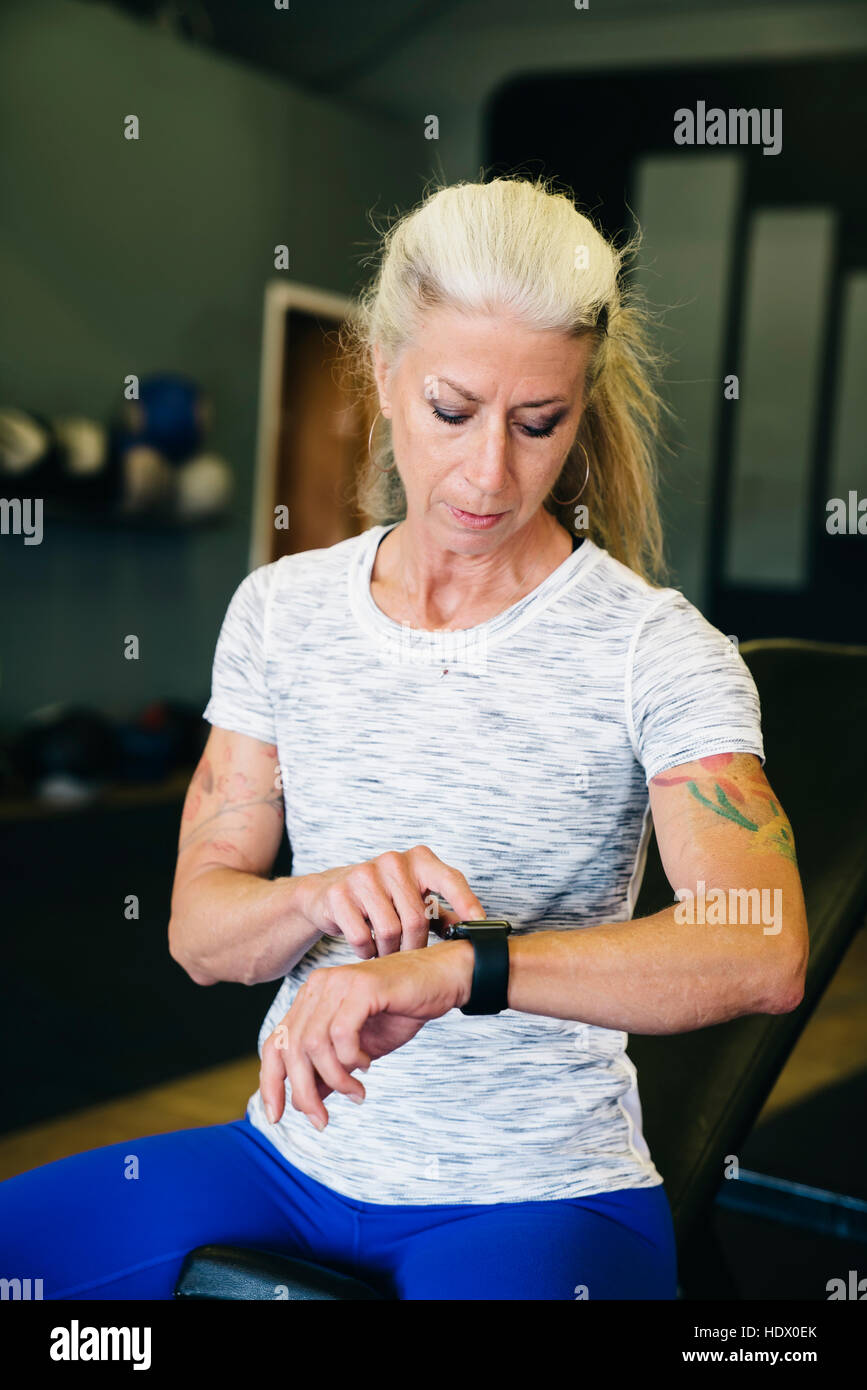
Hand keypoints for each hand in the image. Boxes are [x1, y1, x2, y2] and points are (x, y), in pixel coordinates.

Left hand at [259, 939, 474, 1129]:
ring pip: (314, 1045)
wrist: (442, 980)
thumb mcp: (358, 1050)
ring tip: (357, 1092)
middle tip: (322, 1120)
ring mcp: (338, 983)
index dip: (271, 1083)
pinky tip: (368, 1064)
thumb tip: (304, 1104)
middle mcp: (317, 987)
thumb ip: (329, 1070)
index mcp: (310, 1000)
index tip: (276, 1117)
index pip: (275, 1044)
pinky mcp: (361, 986)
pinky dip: (351, 1059)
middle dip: (304, 1093)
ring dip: (335, 1080)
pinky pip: (341, 1034)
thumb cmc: (400, 1011)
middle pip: (291, 1049)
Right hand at [297, 844, 484, 958]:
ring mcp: (363, 875)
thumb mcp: (412, 898)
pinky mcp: (339, 894)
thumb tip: (471, 932)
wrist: (327, 892)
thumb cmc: (380, 898)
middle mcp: (393, 861)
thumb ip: (441, 914)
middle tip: (408, 956)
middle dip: (414, 946)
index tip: (480, 923)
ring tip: (384, 950)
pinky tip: (366, 946)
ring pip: (390, 931)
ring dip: (388, 951)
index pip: (450, 879)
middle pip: (416, 919)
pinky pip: (362, 937)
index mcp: (418, 860)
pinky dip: (366, 951)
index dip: (466, 901)